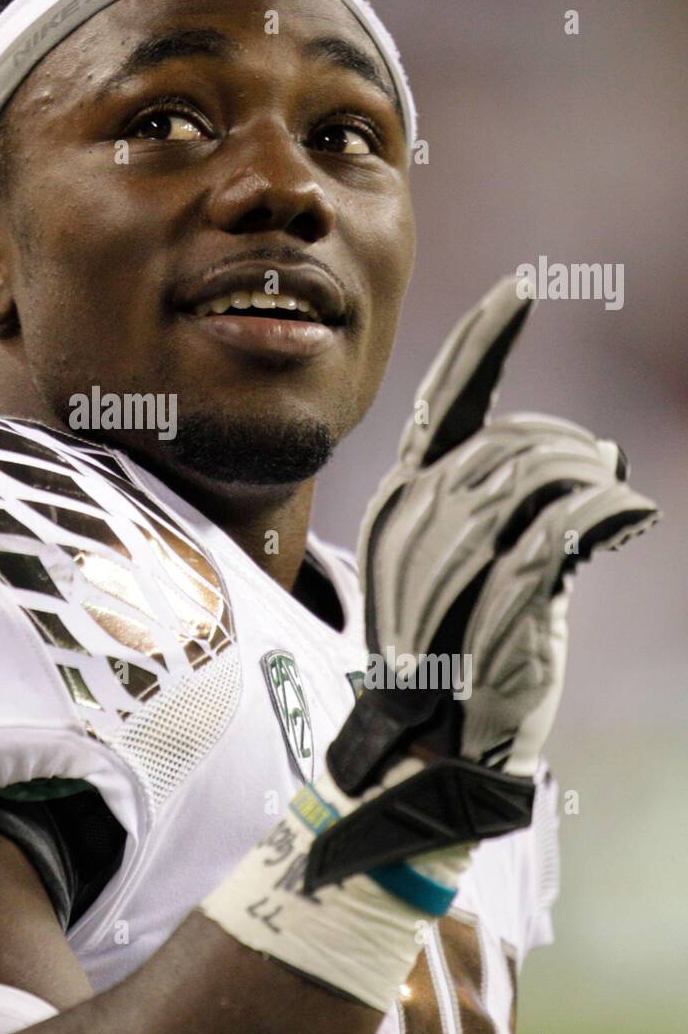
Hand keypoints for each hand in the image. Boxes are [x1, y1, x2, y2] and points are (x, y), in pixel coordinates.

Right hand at [333, 277, 658, 793]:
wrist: (430, 745)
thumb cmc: (454, 650)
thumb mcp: (455, 564)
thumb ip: (494, 503)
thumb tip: (588, 454)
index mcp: (400, 502)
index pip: (444, 401)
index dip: (485, 339)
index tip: (523, 288)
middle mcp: (417, 518)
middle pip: (513, 438)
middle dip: (571, 446)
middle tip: (602, 472)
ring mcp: (454, 555)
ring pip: (544, 472)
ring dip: (595, 477)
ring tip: (613, 501)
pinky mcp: (500, 594)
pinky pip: (568, 524)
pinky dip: (613, 510)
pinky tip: (633, 515)